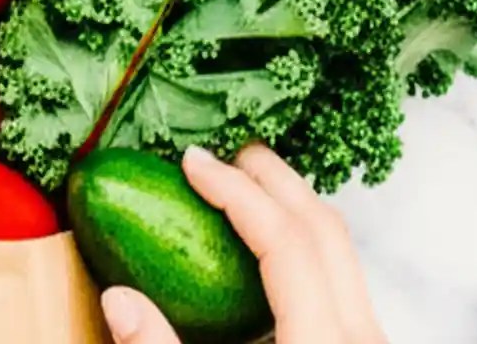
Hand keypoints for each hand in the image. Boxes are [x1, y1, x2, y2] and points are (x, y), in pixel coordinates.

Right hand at [100, 144, 385, 343]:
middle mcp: (358, 335)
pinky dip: (297, 245)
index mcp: (323, 343)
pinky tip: (258, 254)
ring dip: (289, 207)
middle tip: (221, 152)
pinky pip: (336, 278)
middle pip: (325, 227)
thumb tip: (118, 299)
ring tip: (237, 190)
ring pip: (339, 250)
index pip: (284, 239)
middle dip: (273, 178)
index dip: (236, 191)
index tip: (191, 162)